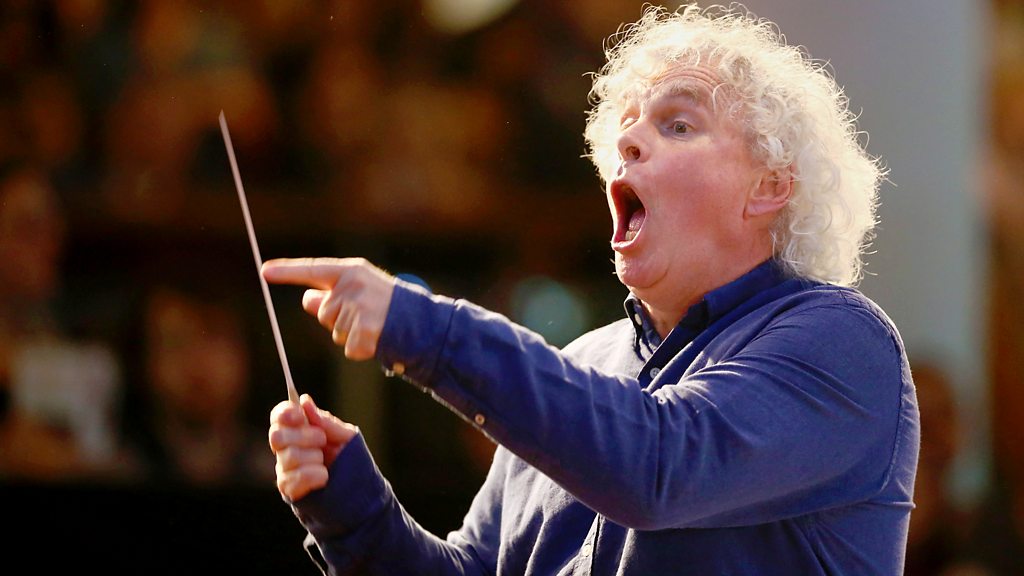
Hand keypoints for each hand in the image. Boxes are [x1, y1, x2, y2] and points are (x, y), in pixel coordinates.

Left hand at [262, 257, 395, 359]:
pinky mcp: (366, 332)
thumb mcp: (360, 291)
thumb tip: (305, 298)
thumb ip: (331, 295)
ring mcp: (361, 309)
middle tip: (364, 317)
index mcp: (351, 271)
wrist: (422, 322)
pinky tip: (376, 340)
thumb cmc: (387, 305)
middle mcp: (354, 287)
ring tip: (374, 326)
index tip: (264, 271)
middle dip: (338, 321)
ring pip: (335, 333)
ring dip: (350, 336)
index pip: (312, 270)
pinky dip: (360, 350)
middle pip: (324, 313)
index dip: (287, 271)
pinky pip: (348, 349)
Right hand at [268, 394, 358, 500]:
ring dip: (314, 458)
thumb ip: (326, 422)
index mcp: (298, 431)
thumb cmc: (351, 460)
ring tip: (325, 464)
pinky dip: (314, 475)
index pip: (278, 416)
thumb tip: (304, 401)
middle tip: (321, 441)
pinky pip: (294, 478)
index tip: (299, 416)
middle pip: (277, 436)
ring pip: (289, 457)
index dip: (285, 413)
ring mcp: (286, 470)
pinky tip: (324, 477)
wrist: (360, 492)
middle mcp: (286, 449)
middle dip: (303, 436)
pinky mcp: (289, 490)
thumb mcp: (345, 437)